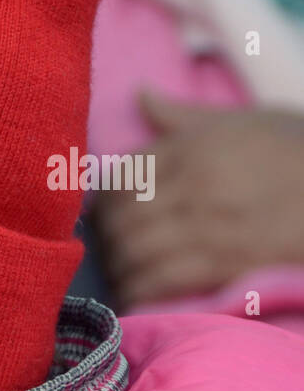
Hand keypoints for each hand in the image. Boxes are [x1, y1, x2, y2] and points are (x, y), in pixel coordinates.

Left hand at [89, 92, 303, 308]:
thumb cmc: (300, 152)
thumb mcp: (248, 122)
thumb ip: (186, 117)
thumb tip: (140, 96)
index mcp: (197, 147)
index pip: (124, 175)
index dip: (107, 200)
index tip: (105, 214)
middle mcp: (198, 184)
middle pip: (123, 216)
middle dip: (108, 238)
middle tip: (107, 250)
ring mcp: (211, 224)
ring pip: (136, 250)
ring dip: (120, 268)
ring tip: (120, 276)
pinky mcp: (226, 262)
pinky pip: (162, 279)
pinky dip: (140, 290)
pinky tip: (135, 295)